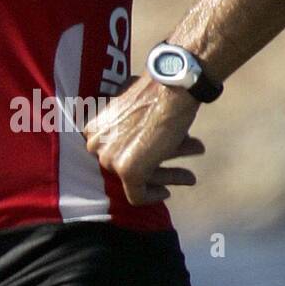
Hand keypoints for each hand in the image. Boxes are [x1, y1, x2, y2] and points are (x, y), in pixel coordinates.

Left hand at [82, 75, 205, 205]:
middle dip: (160, 169)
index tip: (158, 163)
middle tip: (185, 174)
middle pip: (128, 167)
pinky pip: (137, 196)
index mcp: (94, 128)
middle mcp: (96, 144)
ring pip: (137, 180)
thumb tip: (146, 150)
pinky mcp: (128, 170)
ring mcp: (110, 158)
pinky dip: (153, 196)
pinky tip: (167, 193)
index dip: (142, 159)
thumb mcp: (136, 112)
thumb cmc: (156, 95)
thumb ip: (132, 132)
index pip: (117, 154)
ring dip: (167, 177)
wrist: (170, 89)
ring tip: (190, 178)